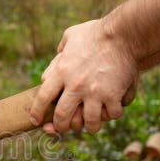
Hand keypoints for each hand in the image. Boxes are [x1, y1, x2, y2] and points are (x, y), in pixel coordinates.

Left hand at [29, 19, 138, 133]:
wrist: (124, 33)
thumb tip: (45, 76)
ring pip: (89, 122)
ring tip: (91, 124)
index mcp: (62, 71)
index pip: (43, 97)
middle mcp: (76, 85)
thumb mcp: (70, 37)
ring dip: (90, 126)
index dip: (37, 112)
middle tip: (63, 127)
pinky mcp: (113, 95)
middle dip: (60, 126)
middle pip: (62, 116)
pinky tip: (112, 110)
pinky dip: (112, 114)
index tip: (35, 120)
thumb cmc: (97, 33)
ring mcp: (95, 92)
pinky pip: (112, 115)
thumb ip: (57, 57)